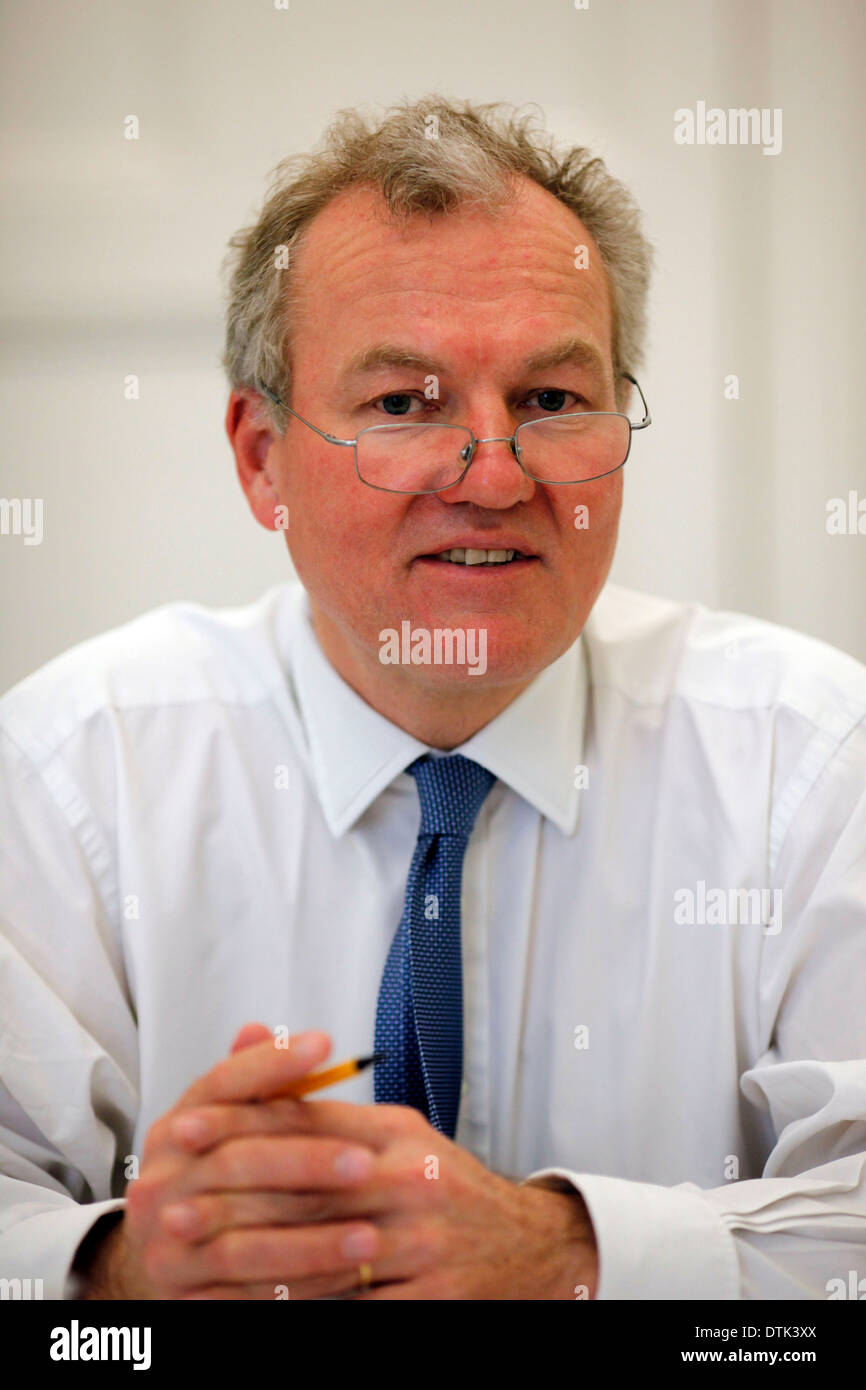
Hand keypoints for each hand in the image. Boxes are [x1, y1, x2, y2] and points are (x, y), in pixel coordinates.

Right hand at [83, 1025, 382, 1298]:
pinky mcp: (181, 1294)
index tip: (326, 1045)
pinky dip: (299, 1286)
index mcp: (175, 1129)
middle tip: (368, 1162)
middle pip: (237, 1161)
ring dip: (312, 1240)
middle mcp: (161, 1180)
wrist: (159, 1259)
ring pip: (243, 1238)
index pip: (222, 1084)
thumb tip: (258, 1027)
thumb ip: (248, 1084)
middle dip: (307, 1161)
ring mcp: (164, 1240)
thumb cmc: (206, 1179)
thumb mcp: (220, 1126)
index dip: (272, 1062)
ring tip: (371, 1236)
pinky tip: (345, 1281)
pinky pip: (246, 1294)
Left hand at [160, 1029, 597, 1299]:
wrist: (528, 1248)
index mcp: (400, 1134)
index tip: (187, 1128)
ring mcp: (423, 1242)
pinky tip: (258, 1305)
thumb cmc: (449, 1190)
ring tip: (197, 1256)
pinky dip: (303, 1305)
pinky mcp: (432, 1297)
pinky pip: (354, 1304)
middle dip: (232, 1193)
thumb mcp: (401, 1137)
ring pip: (321, 1248)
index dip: (241, 1123)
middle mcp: (414, 1181)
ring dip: (252, 1256)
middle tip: (171, 1202)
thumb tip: (267, 1090)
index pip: (310, 1120)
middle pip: (307, 1184)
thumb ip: (336, 1116)